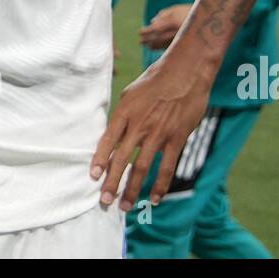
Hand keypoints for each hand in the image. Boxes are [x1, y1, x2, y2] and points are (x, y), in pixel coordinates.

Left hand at [90, 57, 212, 210]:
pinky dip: (160, 185)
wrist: (186, 71)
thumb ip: (122, 117)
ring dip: (132, 189)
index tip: (92, 177)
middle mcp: (139, 124)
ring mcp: (159, 133)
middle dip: (112, 183)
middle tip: (104, 201)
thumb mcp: (130, 93)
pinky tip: (154, 199)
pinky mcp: (177, 138)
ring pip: (142, 168)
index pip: (107, 140)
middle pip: (121, 159)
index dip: (99, 160)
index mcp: (125, 112)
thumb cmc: (156, 80)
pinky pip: (166, 167)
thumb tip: (113, 139)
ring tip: (125, 206)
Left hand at [139, 4, 191, 50]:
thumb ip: (164, 14)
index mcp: (173, 22)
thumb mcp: (177, 9)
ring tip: (146, 45)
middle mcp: (175, 32)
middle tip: (140, 41)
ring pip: (163, 45)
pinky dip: (161, 48)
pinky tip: (155, 48)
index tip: (140, 32)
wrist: (209, 21)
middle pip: (157, 38)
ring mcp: (180, 40)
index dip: (147, 31)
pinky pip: (169, 48)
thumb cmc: (190, 12)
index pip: (155, 28)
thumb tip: (152, 21)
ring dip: (153, 45)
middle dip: (148, 40)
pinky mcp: (183, 46)